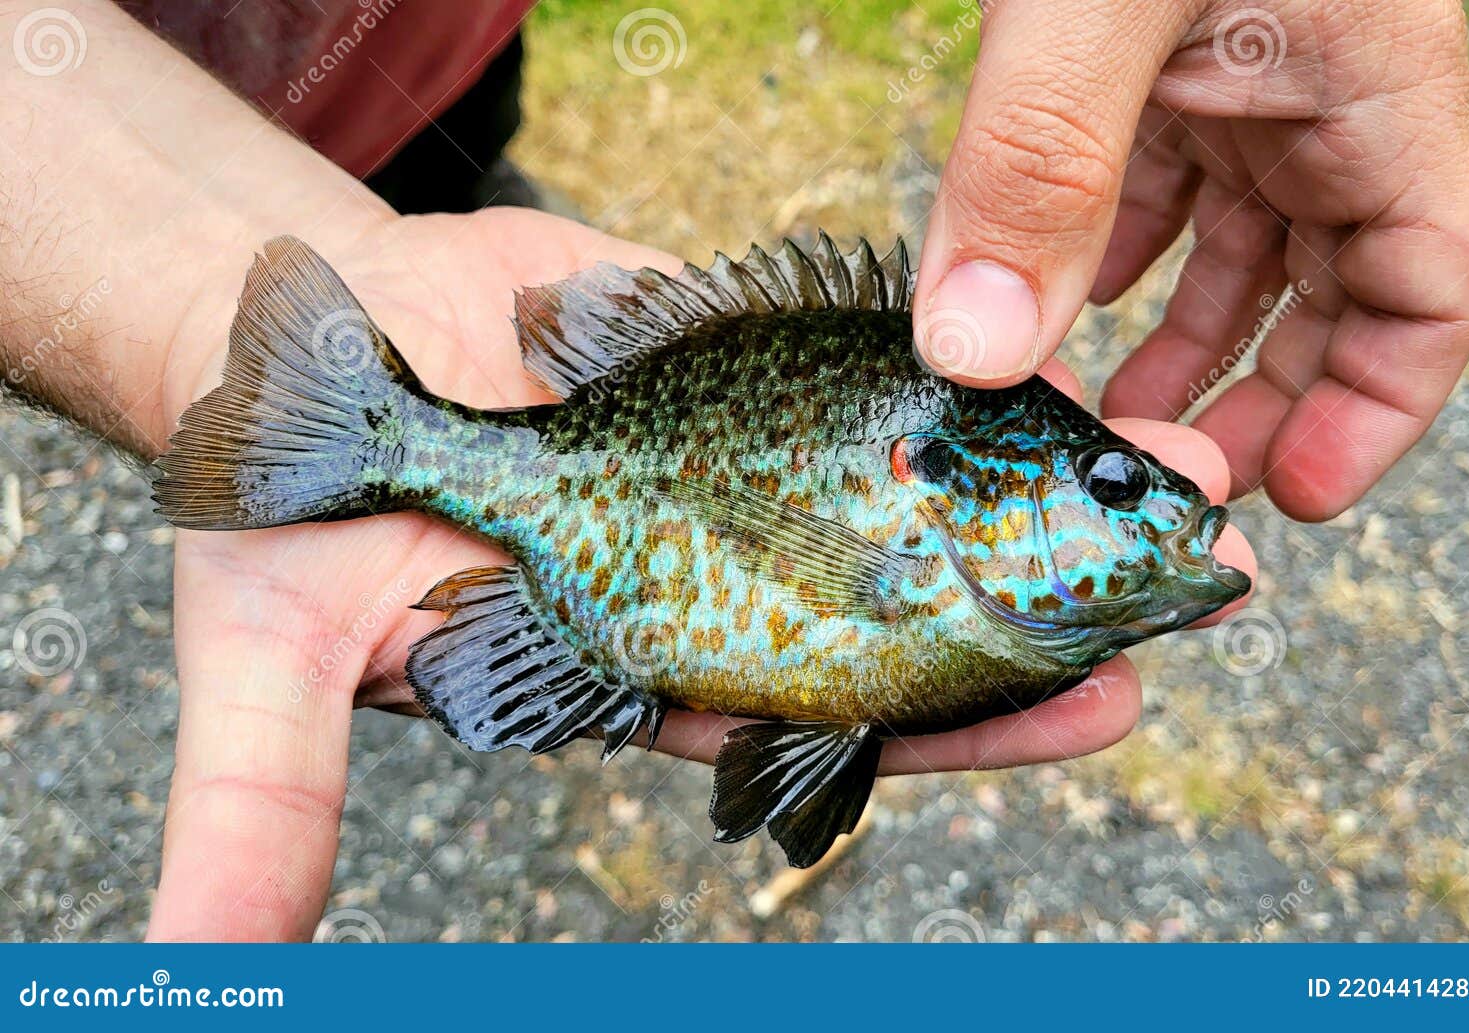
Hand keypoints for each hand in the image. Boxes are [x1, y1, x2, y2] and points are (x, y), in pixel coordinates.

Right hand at [146, 208, 1255, 939]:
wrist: (307, 346)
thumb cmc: (294, 512)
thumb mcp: (271, 653)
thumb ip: (266, 801)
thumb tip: (205, 969)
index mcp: (657, 666)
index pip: (834, 717)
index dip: (962, 724)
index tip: (1099, 708)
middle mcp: (727, 575)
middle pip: (912, 608)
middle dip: (1051, 605)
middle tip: (1205, 588)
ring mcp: (743, 468)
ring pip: (911, 485)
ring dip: (1036, 477)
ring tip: (1180, 464)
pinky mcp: (737, 364)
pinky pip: (864, 368)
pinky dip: (956, 364)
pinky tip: (1059, 355)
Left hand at [913, 0, 1468, 519]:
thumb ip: (1041, 160)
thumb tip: (976, 355)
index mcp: (1370, 82)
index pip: (1433, 286)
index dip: (1377, 411)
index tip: (1287, 496)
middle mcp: (1324, 87)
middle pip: (1335, 291)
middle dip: (1259, 397)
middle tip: (1166, 479)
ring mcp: (1249, 67)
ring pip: (1245, 246)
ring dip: (1176, 340)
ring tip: (1096, 420)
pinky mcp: (1170, 45)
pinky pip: (1166, 178)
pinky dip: (1115, 250)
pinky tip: (1052, 300)